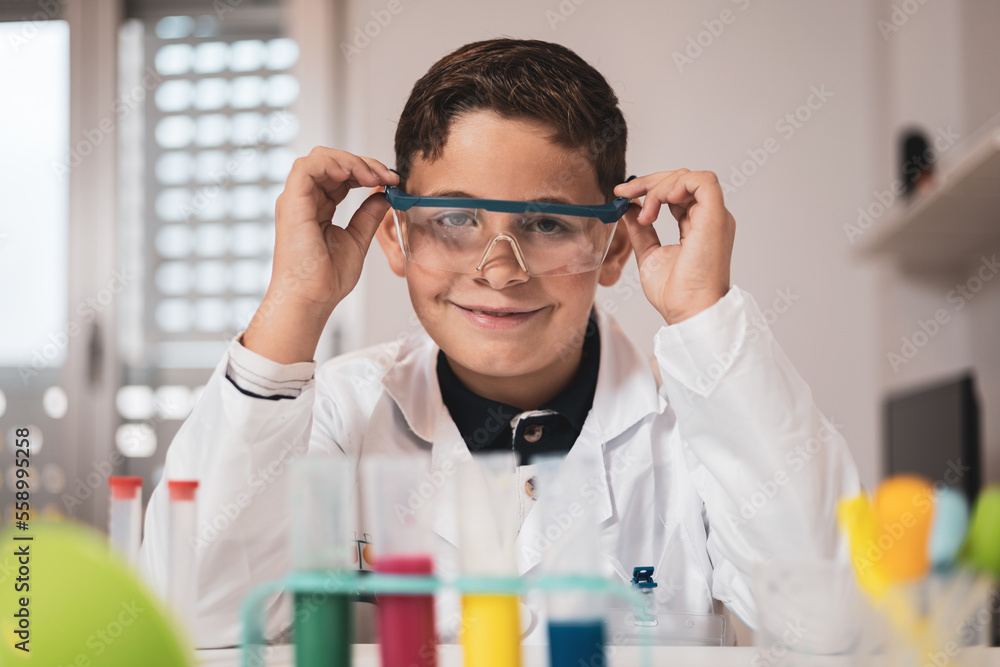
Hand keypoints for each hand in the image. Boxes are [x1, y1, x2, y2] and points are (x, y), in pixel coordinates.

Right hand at [244, 147, 397, 362]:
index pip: (341, 176)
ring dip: (352, 161)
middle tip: (388, 177)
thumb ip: (368, 215)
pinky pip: (308, 166)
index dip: (367, 172)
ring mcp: (296, 199)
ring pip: (320, 158)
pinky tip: (354, 174)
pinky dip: (332, 163)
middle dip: (364, 163)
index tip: (392, 182)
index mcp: (317, 208)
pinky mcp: (291, 202)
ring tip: (374, 176)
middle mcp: (304, 200)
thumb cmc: (327, 279)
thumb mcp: (357, 239)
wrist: (312, 299)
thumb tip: (383, 194)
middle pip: (332, 161)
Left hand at [614, 169, 734, 324]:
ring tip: (646, 215)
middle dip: (648, 182)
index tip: (622, 195)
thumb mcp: (649, 253)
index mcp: (696, 225)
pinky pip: (703, 181)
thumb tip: (628, 207)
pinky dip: (679, 183)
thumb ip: (641, 229)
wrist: (688, 310)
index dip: (647, 188)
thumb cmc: (675, 293)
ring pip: (688, 177)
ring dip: (659, 187)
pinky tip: (662, 200)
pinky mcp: (716, 216)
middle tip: (624, 194)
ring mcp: (714, 216)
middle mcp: (708, 217)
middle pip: (680, 180)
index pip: (674, 193)